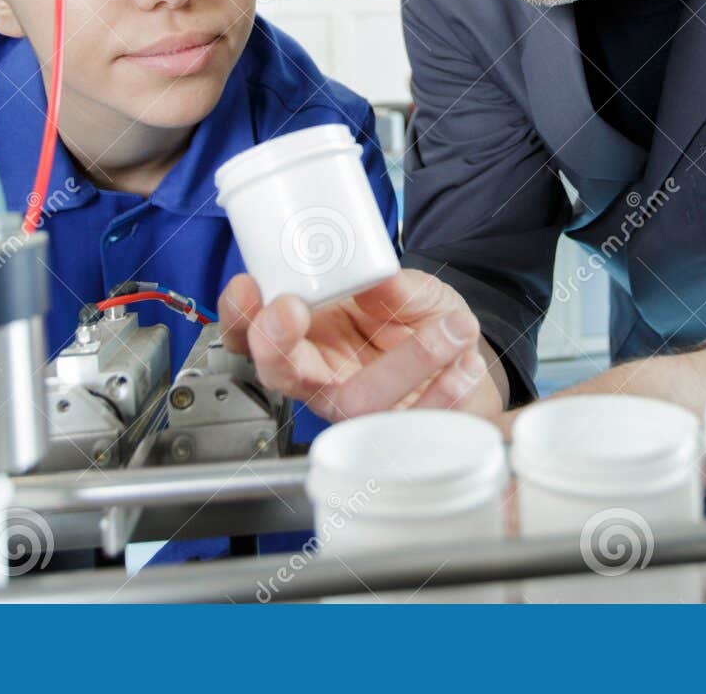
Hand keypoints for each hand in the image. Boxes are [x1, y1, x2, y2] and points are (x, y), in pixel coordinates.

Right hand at [218, 268, 501, 421]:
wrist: (461, 357)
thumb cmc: (420, 320)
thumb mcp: (411, 288)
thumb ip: (391, 282)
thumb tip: (370, 271)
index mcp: (309, 334)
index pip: (251, 334)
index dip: (239, 317)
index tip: (249, 287)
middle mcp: (322, 376)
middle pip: (280, 374)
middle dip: (275, 343)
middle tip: (291, 308)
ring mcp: (357, 409)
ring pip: (355, 401)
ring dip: (405, 363)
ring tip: (453, 328)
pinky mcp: (395, 435)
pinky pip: (411, 423)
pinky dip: (445, 391)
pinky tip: (466, 362)